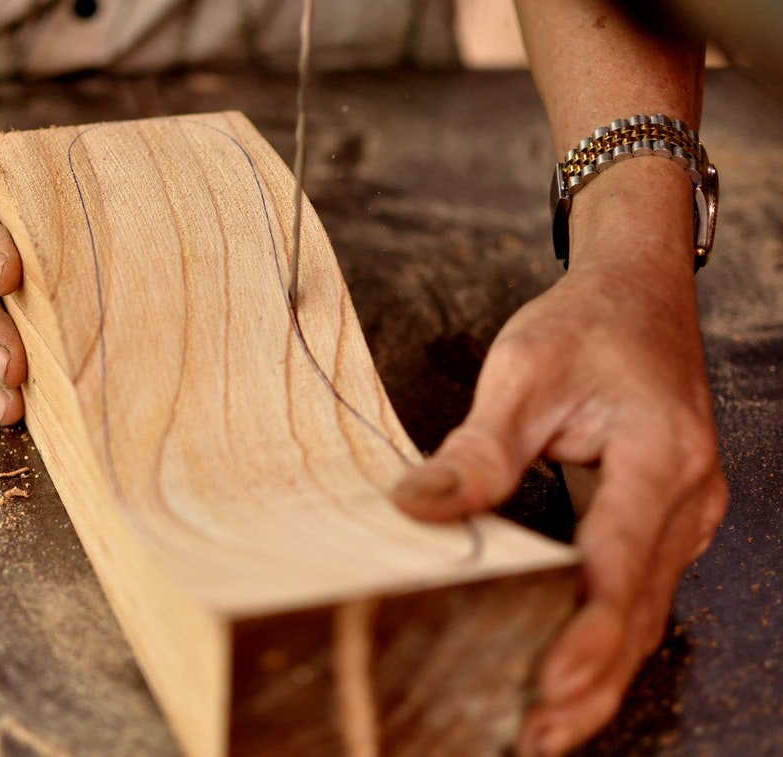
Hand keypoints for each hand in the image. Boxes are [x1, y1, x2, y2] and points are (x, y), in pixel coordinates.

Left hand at [391, 251, 726, 753]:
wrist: (637, 296)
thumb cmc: (584, 326)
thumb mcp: (522, 372)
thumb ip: (478, 450)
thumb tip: (416, 509)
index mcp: (660, 456)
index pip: (620, 561)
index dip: (587, 630)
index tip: (548, 683)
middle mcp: (687, 498)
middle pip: (640, 608)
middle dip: (591, 680)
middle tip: (536, 736)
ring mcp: (683, 514)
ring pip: (645, 611)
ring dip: (599, 672)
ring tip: (544, 727)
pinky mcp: (664, 520)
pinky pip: (638, 591)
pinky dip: (605, 637)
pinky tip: (567, 670)